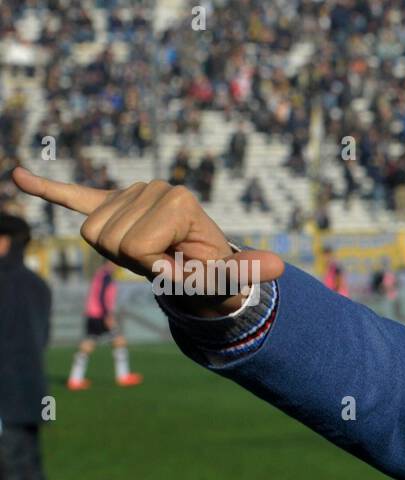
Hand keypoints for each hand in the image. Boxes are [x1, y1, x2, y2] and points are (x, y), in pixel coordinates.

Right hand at [11, 166, 284, 315]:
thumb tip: (278, 267)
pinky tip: (18, 175)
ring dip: (117, 253)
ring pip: (92, 230)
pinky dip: (48, 189)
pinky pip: (75, 195)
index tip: (177, 268)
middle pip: (108, 235)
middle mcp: (154, 188)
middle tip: (163, 262)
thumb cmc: (215, 276)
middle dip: (132, 259)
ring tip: (149, 254)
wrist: (210, 271)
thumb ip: (244, 272)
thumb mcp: (227, 279)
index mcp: (178, 200)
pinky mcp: (113, 203)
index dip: (151, 266)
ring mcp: (132, 195)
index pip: (134, 243)